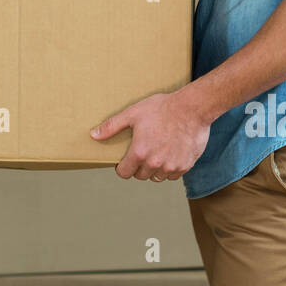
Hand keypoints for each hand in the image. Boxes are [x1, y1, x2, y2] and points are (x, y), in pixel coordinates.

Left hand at [89, 89, 209, 181]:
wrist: (191, 108)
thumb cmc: (161, 108)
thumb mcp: (133, 113)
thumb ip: (112, 126)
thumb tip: (93, 135)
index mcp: (139, 153)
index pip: (124, 173)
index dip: (122, 167)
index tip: (125, 161)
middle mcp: (155, 164)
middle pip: (141, 176)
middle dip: (138, 167)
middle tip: (142, 152)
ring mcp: (171, 166)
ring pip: (157, 177)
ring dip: (154, 169)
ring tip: (156, 153)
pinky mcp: (185, 166)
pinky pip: (173, 175)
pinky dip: (170, 168)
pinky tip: (170, 153)